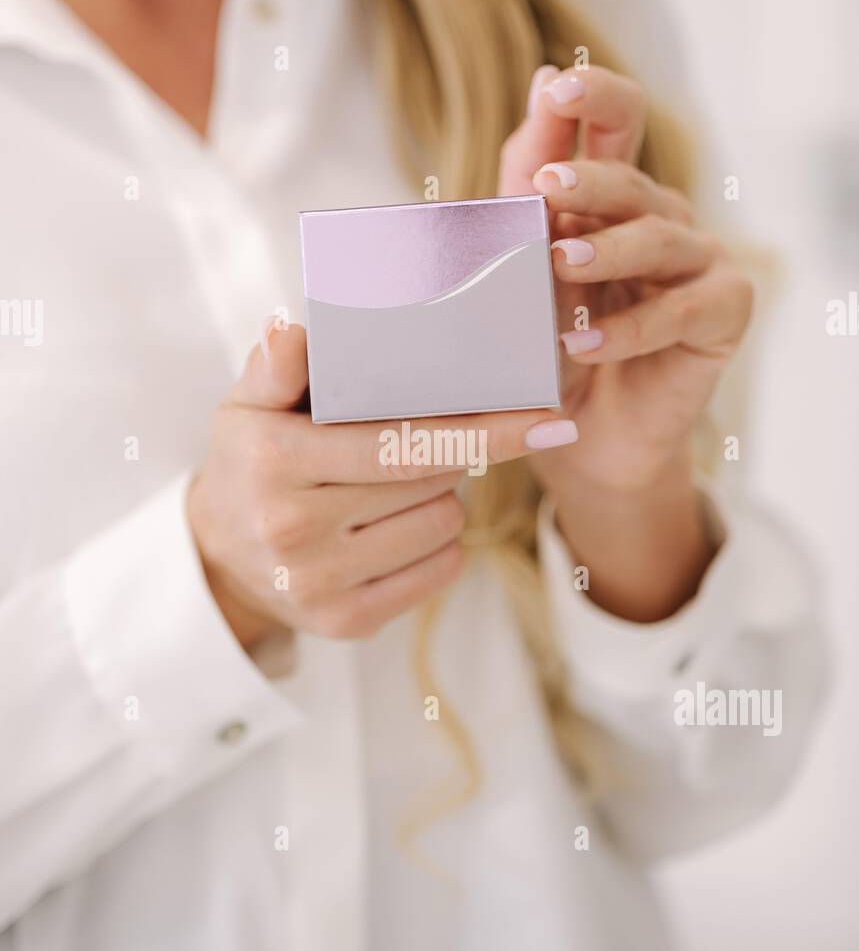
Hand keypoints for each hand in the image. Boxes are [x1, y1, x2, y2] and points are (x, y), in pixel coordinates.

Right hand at [188, 321, 575, 648]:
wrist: (219, 557)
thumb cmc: (251, 462)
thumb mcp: (247, 404)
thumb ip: (274, 364)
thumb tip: (290, 328)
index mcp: (274, 460)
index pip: (401, 443)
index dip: (482, 429)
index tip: (547, 417)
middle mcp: (292, 527)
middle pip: (431, 480)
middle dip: (447, 452)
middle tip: (419, 442)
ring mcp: (319, 582)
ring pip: (443, 525)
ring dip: (441, 498)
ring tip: (397, 487)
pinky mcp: (345, 622)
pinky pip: (438, 572)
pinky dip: (438, 544)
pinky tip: (400, 528)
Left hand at [499, 63, 753, 498]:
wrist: (586, 435)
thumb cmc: (552, 347)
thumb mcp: (527, 270)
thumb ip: (529, 189)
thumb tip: (543, 81)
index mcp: (615, 195)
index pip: (613, 126)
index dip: (593, 99)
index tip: (557, 87)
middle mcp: (661, 217)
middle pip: (632, 180)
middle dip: (592, 177)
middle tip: (548, 185)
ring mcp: (699, 260)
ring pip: (658, 238)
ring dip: (607, 251)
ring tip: (560, 264)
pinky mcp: (724, 310)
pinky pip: (680, 310)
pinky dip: (628, 329)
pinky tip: (583, 343)